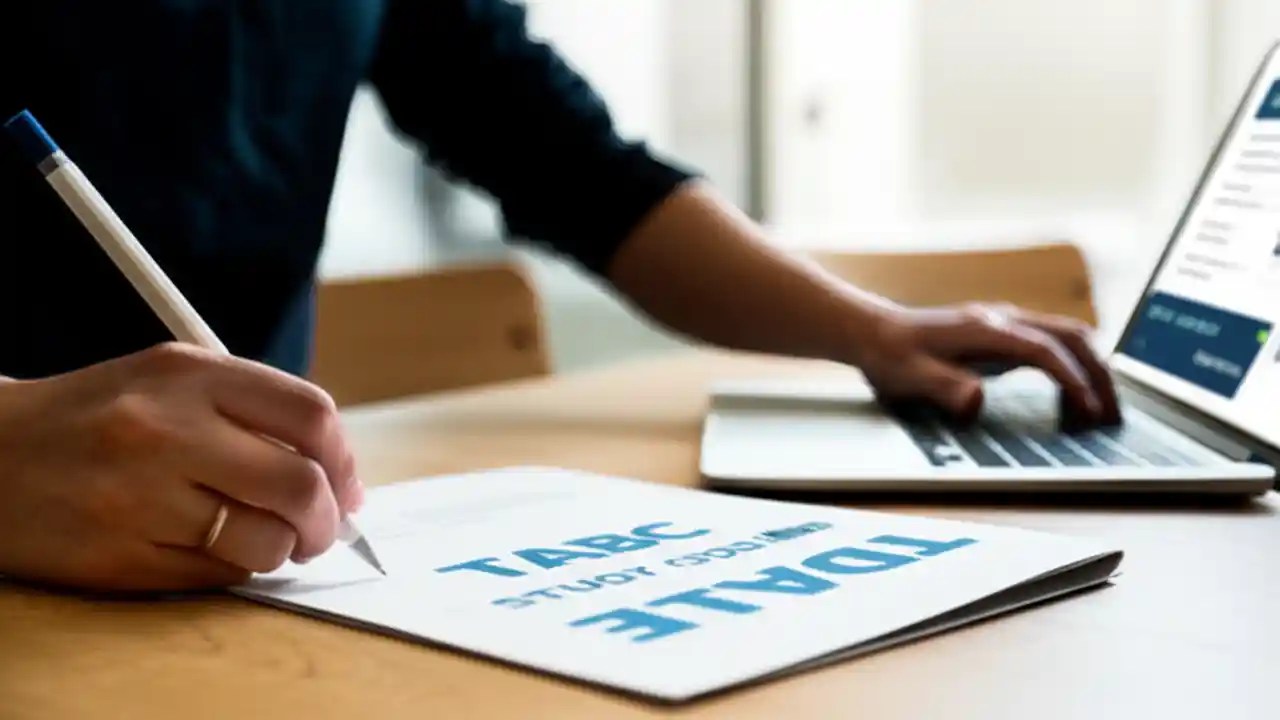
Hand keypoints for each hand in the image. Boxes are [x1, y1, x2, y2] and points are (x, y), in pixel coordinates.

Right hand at [0, 343, 361, 591]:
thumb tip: (342, 475)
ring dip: (283, 550)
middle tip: (322, 528)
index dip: (344, 459)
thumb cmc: (96, 418)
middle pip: (300, 485)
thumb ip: (254, 412)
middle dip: (328, 518)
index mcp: (187, 374)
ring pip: (266, 542)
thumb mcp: (170, 381)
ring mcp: (139, 498)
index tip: (347, 484)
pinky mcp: (119, 558)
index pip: (309, 415)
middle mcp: (164, 431)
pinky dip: (235, 570)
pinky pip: (218, 577)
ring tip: (265, 539)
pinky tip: (214, 549)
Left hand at [855, 303, 1120, 427]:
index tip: (1090, 413)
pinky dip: (1071, 369)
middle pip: (1071, 337)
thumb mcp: (910, 377)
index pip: (1046, 351)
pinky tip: (1069, 401)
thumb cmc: (890, 356)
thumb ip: (944, 388)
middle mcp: (1003, 320)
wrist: (873, 333)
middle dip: (1099, 374)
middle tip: (1113, 416)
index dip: (1072, 381)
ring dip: (1091, 369)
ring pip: (1067, 336)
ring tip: (1100, 413)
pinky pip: (1051, 345)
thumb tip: (977, 400)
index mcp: (985, 330)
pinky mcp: (1003, 334)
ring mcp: (1005, 323)